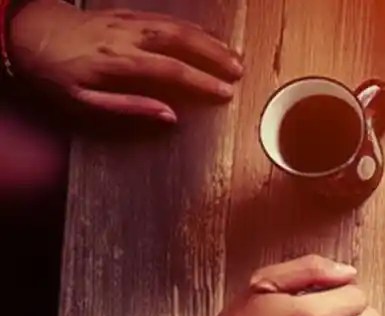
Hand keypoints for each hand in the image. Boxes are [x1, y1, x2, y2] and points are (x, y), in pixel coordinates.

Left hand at [9, 0, 241, 122]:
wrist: (28, 32)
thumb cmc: (52, 73)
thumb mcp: (82, 101)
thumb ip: (128, 108)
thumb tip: (170, 116)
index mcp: (117, 61)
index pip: (171, 70)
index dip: (202, 82)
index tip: (225, 93)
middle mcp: (127, 36)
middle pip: (181, 41)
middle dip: (215, 55)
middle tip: (239, 71)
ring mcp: (127, 21)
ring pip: (177, 25)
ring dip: (209, 40)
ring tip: (234, 56)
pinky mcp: (126, 13)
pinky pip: (165, 17)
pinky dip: (192, 27)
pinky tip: (207, 36)